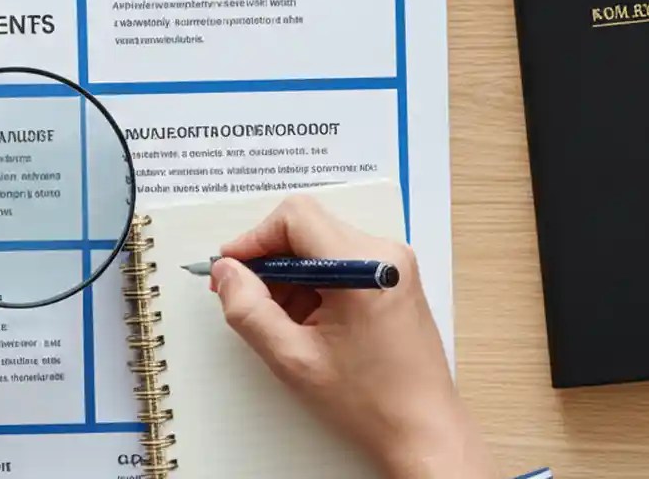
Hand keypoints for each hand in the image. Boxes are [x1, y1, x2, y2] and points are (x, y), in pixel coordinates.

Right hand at [212, 196, 495, 478]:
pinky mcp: (395, 278)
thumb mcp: (292, 358)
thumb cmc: (367, 401)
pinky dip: (314, 283)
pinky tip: (308, 323)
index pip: (295, 217)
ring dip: (291, 276)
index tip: (230, 270)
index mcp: (364, 265)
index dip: (254, 239)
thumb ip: (249, 309)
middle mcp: (385, 253)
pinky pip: (341, 261)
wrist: (424, 430)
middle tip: (248, 301)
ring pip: (321, 245)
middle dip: (270, 261)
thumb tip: (224, 272)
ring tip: (283, 323)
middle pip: (307, 228)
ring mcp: (394, 264)